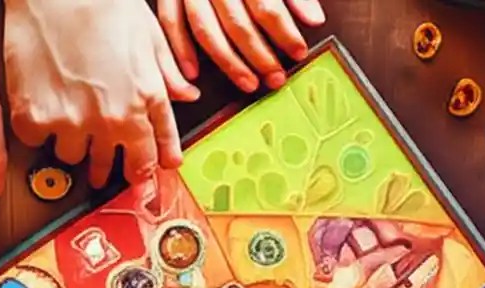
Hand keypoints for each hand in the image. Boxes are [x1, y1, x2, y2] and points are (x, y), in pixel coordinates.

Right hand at [5, 0, 198, 187]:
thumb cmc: (102, 3)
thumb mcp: (149, 36)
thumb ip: (168, 74)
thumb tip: (188, 95)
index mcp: (144, 101)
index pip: (152, 156)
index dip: (149, 170)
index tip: (145, 178)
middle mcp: (112, 120)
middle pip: (111, 167)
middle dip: (109, 166)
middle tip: (102, 166)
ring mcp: (72, 122)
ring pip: (73, 157)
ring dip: (72, 144)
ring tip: (68, 120)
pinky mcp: (34, 118)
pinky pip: (38, 142)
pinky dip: (38, 129)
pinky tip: (42, 107)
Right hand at [156, 0, 324, 92]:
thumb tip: (314, 19)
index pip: (266, 6)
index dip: (284, 33)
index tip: (299, 52)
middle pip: (237, 23)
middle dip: (259, 55)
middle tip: (275, 78)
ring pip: (206, 29)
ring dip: (227, 61)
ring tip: (248, 82)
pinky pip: (170, 21)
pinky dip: (181, 49)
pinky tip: (194, 73)